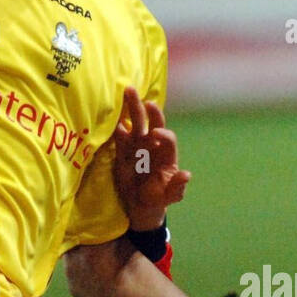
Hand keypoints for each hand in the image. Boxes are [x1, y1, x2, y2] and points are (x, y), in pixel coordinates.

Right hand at [112, 86, 190, 231]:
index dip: (163, 134)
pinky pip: (119, 136)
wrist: (141, 205)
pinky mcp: (122, 151)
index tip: (155, 134)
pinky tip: (110, 117)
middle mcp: (153, 145)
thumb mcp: (170, 196)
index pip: (168, 138)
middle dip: (150, 110)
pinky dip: (115, 127)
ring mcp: (137, 146)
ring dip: (132, 108)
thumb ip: (177, 187)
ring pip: (135, 123)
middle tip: (144, 99)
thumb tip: (186, 175)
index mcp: (167, 154)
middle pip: (153, 123)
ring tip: (127, 91)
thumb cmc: (159, 198)